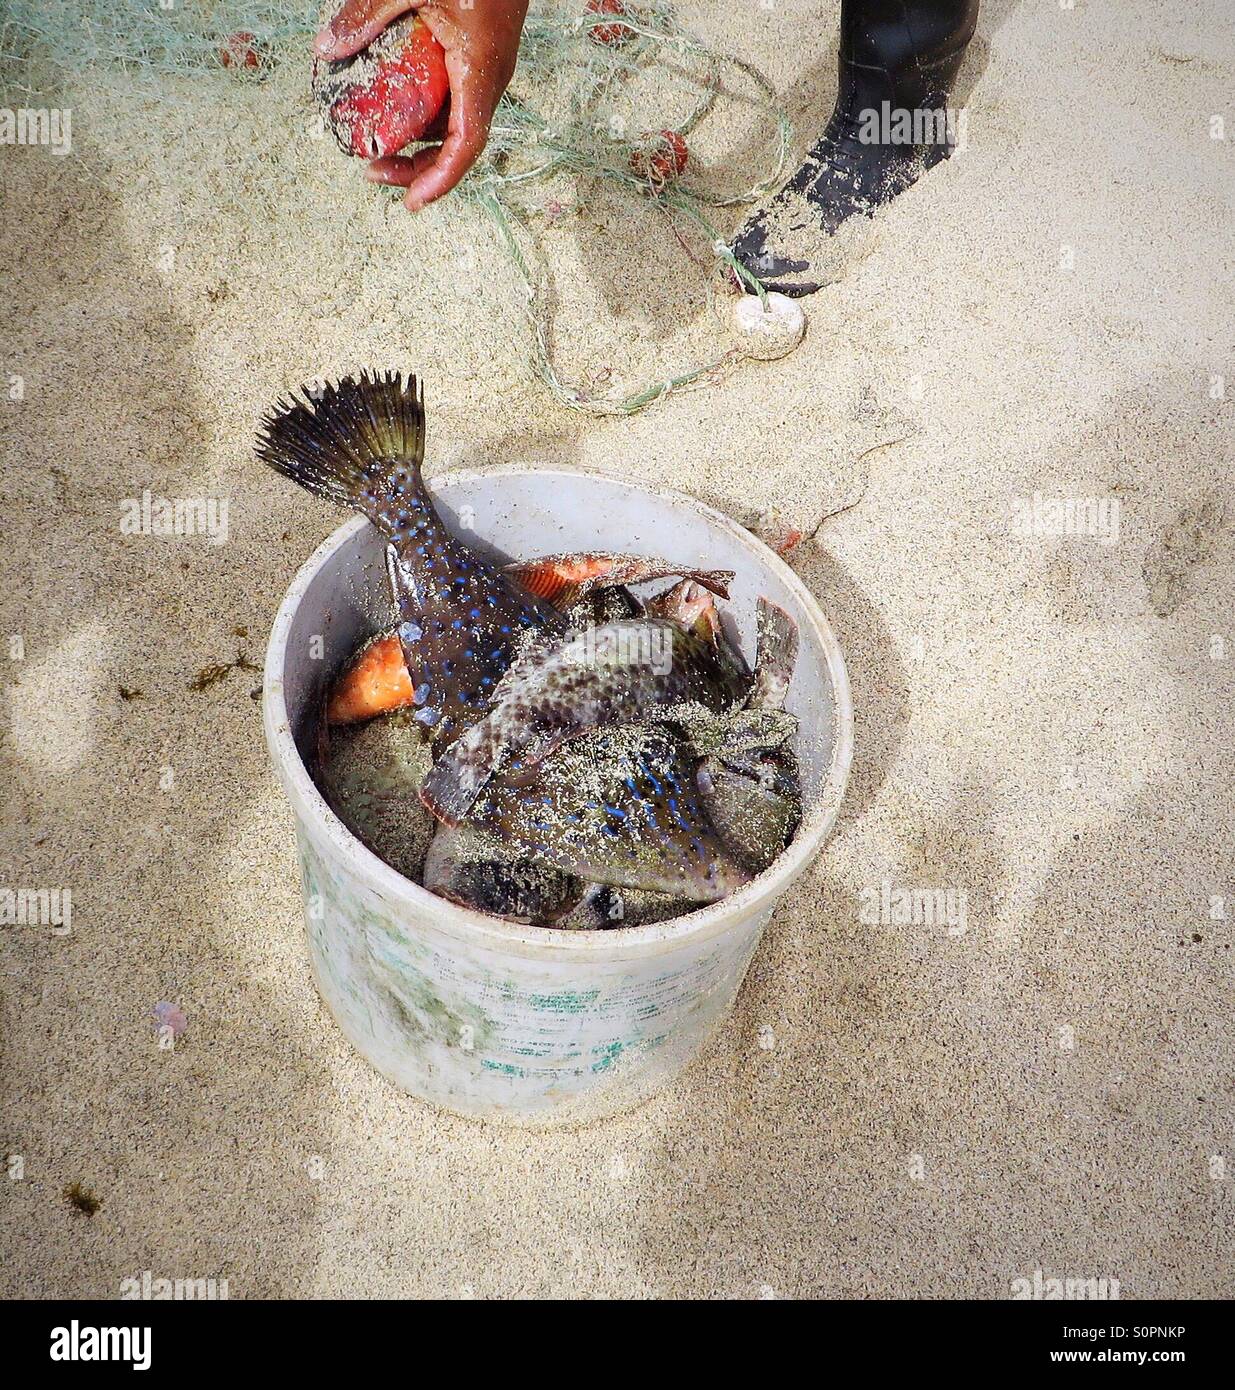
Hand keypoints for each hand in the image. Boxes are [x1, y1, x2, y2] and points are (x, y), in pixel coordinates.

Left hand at [314, 0, 529, 209]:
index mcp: (479, 70)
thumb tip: (327, 47)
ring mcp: (486, 69)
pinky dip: (427, 114)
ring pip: (455, 123)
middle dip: (419, 168)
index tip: (412, 202)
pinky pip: (454, 98)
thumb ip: (368, 14)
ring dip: (422, 142)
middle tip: (375, 173)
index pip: (465, 145)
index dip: (439, 180)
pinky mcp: (478, 56)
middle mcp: (488, 78)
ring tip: (381, 148)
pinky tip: (398, 109)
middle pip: (458, 144)